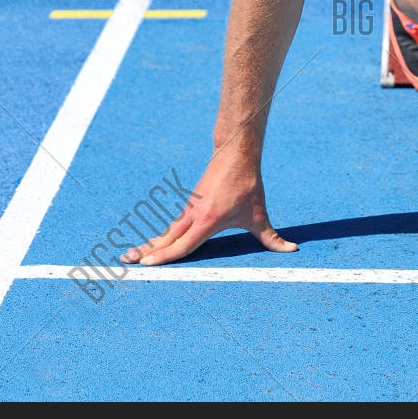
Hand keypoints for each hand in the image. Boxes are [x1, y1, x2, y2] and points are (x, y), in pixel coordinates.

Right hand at [120, 152, 296, 265]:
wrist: (235, 155)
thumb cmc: (247, 186)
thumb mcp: (259, 215)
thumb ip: (272, 237)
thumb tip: (292, 249)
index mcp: (207, 221)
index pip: (182, 244)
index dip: (164, 256)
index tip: (146, 264)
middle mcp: (193, 217)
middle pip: (165, 239)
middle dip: (146, 251)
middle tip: (125, 261)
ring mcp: (189, 211)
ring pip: (167, 232)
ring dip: (149, 244)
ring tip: (129, 254)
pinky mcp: (190, 206)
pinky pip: (173, 226)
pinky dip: (161, 237)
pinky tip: (153, 244)